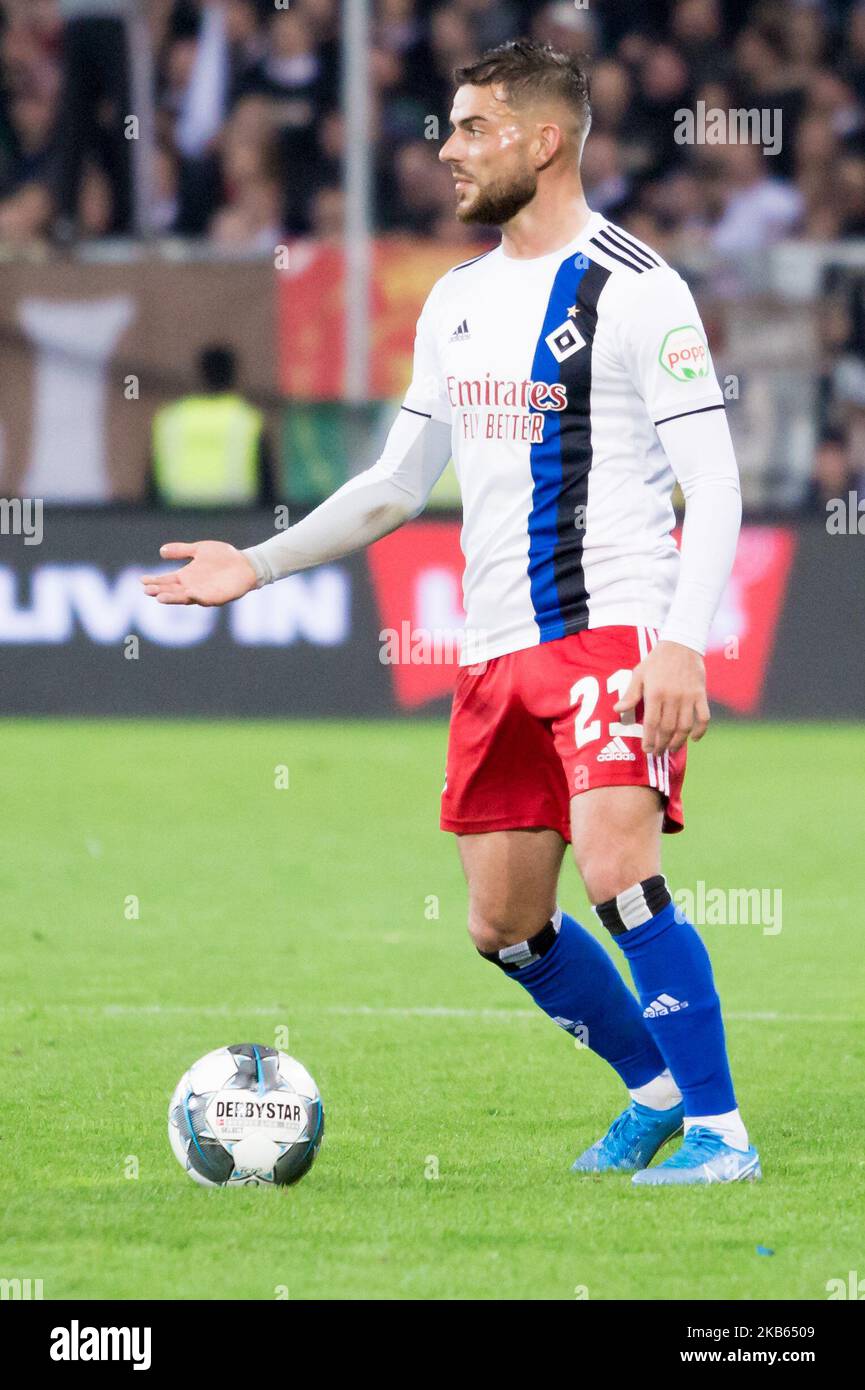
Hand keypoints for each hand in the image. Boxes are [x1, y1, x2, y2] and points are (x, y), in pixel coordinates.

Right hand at [140, 540, 257, 605]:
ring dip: (173, 598)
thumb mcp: (199, 550)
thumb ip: (181, 551)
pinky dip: (196, 598)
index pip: (166, 580)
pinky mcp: (217, 597)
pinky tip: (188, 594)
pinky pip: (205, 599)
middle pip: (172, 591)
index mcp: (186, 576)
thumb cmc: (223, 557)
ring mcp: (204, 593)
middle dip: (160, 591)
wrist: (246, 564)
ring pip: (185, 598)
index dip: (154, 581)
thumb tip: (161, 551)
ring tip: (160, 598)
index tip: (141, 579)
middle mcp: (192, 587)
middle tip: (146, 590)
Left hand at [614, 640, 709, 755]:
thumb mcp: (639, 674)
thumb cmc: (656, 660)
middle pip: (668, 729)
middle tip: (658, 753)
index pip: (651, 724)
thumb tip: (617, 710)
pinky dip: (701, 730)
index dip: (649, 740)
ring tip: (672, 749)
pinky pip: (704, 717)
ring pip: (685, 726)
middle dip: (662, 744)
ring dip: (679, 741)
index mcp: (655, 693)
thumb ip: (630, 694)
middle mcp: (672, 697)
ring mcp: (688, 696)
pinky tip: (695, 738)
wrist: (681, 643)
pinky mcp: (701, 694)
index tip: (647, 750)